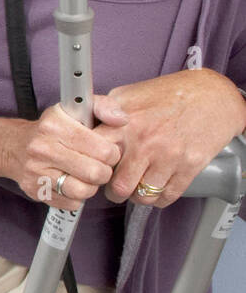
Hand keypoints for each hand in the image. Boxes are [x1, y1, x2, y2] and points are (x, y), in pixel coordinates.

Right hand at [0, 105, 122, 211]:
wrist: (14, 146)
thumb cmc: (52, 130)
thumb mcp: (75, 110)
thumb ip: (104, 107)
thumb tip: (122, 120)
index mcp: (55, 125)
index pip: (103, 149)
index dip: (112, 152)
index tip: (106, 149)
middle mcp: (42, 148)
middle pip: (95, 173)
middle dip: (103, 171)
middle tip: (98, 165)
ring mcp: (36, 171)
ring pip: (84, 191)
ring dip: (90, 186)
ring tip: (85, 175)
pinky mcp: (35, 190)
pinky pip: (71, 203)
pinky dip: (76, 197)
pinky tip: (70, 183)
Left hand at [94, 70, 245, 208]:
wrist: (211, 96)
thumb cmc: (168, 94)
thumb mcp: (128, 94)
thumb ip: (103, 109)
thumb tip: (81, 121)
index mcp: (125, 123)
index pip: (95, 154)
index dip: (89, 165)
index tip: (90, 169)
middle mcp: (144, 143)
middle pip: (118, 185)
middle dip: (111, 191)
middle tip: (111, 188)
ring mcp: (167, 158)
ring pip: (142, 196)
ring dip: (135, 196)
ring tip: (132, 188)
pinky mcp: (188, 168)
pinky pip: (166, 197)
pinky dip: (157, 199)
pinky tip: (153, 189)